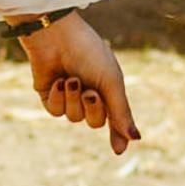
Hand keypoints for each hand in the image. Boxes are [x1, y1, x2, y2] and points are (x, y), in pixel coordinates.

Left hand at [18, 14, 140, 154]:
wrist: (57, 35)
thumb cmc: (88, 53)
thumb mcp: (110, 82)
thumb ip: (120, 112)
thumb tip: (135, 140)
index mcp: (107, 88)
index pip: (115, 119)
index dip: (117, 135)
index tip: (117, 150)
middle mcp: (88, 94)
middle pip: (95, 122)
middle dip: (93, 109)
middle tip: (89, 91)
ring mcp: (68, 95)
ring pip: (73, 118)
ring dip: (73, 100)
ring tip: (70, 79)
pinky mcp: (49, 95)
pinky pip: (55, 111)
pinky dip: (57, 97)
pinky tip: (57, 81)